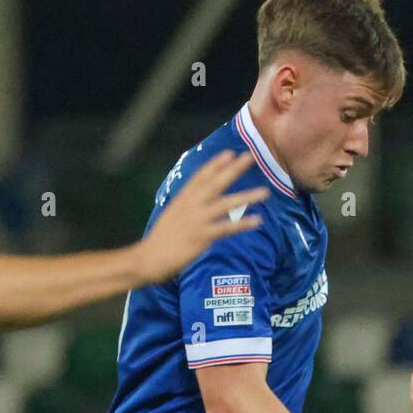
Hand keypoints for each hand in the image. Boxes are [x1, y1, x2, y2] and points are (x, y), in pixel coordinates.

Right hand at [134, 151, 268, 285]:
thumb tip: (196, 208)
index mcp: (182, 199)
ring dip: (247, 197)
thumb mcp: (170, 217)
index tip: (229, 153)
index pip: (200, 176)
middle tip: (250, 157)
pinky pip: (226, 229)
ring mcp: (197, 220)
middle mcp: (191, 205)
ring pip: (226, 204)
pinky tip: (257, 221)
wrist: (147, 258)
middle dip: (233, 169)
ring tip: (265, 192)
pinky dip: (242, 224)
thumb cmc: (158, 242)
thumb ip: (184, 209)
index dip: (215, 164)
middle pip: (216, 183)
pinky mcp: (201, 237)